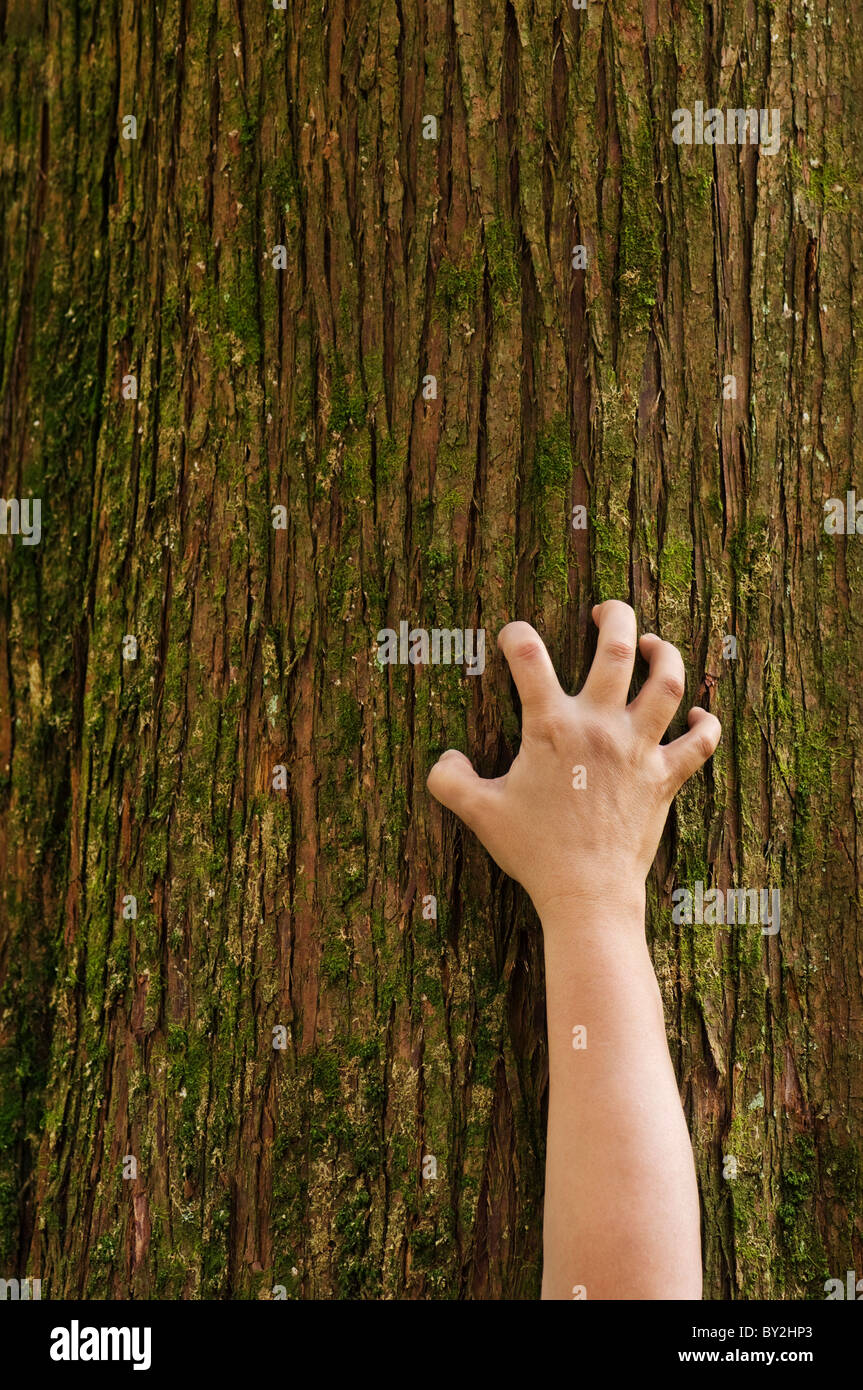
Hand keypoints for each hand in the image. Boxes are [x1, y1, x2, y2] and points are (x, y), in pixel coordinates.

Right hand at [427, 600, 720, 920]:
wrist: (587, 893)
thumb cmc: (533, 852)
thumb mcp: (479, 813)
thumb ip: (449, 780)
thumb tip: (445, 759)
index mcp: (551, 727)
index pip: (530, 658)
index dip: (517, 635)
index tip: (514, 636)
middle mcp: (600, 727)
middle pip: (617, 648)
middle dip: (613, 615)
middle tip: (604, 609)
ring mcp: (639, 750)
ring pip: (667, 681)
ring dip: (664, 653)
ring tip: (653, 644)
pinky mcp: (666, 777)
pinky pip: (700, 742)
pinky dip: (705, 723)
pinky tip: (695, 714)